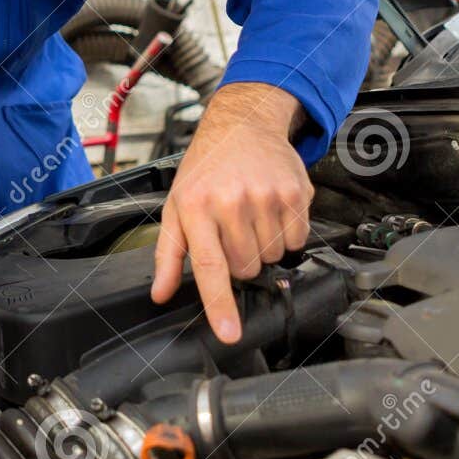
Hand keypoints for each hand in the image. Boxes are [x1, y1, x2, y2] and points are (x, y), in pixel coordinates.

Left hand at [151, 82, 311, 342]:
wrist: (242, 124)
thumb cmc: (205, 170)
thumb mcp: (176, 205)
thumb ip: (168, 254)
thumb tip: (161, 293)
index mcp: (195, 208)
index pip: (210, 266)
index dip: (220, 305)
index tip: (229, 334)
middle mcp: (231, 202)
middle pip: (245, 268)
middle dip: (240, 258)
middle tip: (231, 228)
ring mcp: (266, 196)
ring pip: (272, 257)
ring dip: (263, 246)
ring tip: (250, 215)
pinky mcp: (295, 192)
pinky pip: (297, 240)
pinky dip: (286, 234)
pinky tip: (271, 210)